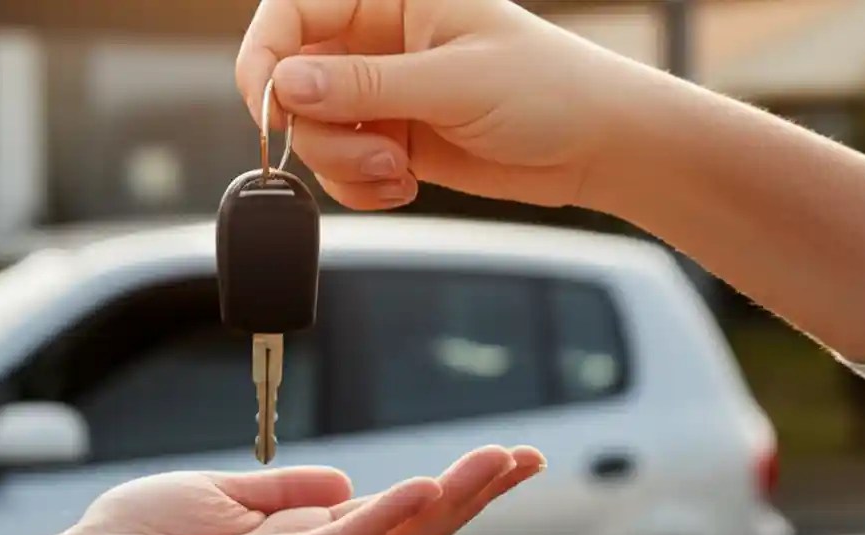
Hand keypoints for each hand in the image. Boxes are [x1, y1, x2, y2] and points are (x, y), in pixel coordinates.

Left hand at [51, 445, 544, 534]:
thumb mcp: (228, 496)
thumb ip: (287, 492)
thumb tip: (345, 482)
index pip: (396, 519)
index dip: (453, 491)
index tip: (504, 457)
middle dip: (474, 499)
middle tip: (527, 458)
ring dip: (450, 503)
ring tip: (498, 463)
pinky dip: (385, 519)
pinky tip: (426, 488)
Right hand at [236, 0, 639, 209]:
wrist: (597, 146)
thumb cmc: (550, 88)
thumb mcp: (455, 81)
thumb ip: (367, 85)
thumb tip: (287, 85)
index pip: (295, 9)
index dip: (266, 53)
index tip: (268, 101)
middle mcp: (378, 43)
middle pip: (294, 80)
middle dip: (318, 128)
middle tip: (368, 151)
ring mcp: (382, 95)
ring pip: (313, 132)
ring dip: (344, 164)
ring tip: (399, 172)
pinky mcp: (391, 140)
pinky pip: (340, 168)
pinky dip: (359, 188)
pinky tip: (404, 186)